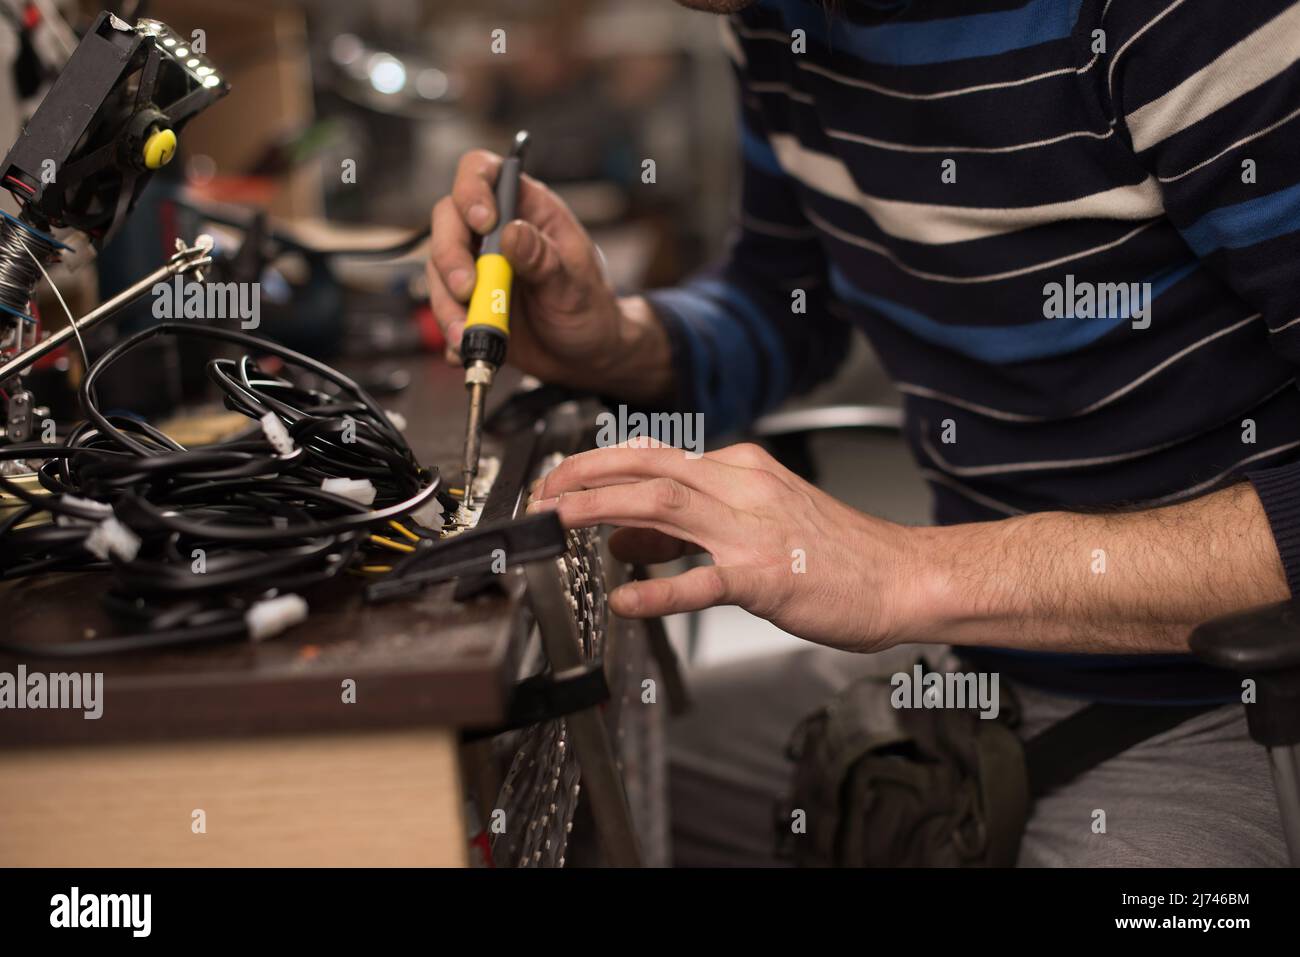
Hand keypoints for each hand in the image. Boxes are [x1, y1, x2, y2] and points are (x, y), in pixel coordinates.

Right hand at [427, 150, 628, 388]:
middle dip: (450, 257)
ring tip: (468, 335)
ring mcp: (477, 269)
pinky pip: (444, 311)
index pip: (484, 173)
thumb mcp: (575, 284)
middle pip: (448, 222)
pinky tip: (464, 350)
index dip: (473, 189)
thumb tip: (512, 233)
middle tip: (467, 290)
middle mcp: (494, 233)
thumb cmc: (590, 310)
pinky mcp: (468, 303)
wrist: (586, 357)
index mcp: (527, 210)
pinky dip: (450, 333)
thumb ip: (544, 259)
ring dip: (447, 304)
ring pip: (439, 271)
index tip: (482, 221)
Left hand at [527, 439, 930, 652]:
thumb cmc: (835, 553)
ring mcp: (754, 531)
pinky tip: (626, 601)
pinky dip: (659, 589)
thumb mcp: (756, 523)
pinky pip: (702, 582)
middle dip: (584, 475)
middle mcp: (743, 488)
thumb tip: (621, 539)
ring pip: (664, 506)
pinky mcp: (767, 577)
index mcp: (740, 469)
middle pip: (648, 468)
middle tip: (541, 493)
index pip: (654, 456)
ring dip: (603, 509)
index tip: (557, 479)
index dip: (596, 465)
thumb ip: (686, 529)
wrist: (902, 576)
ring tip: (559, 519)